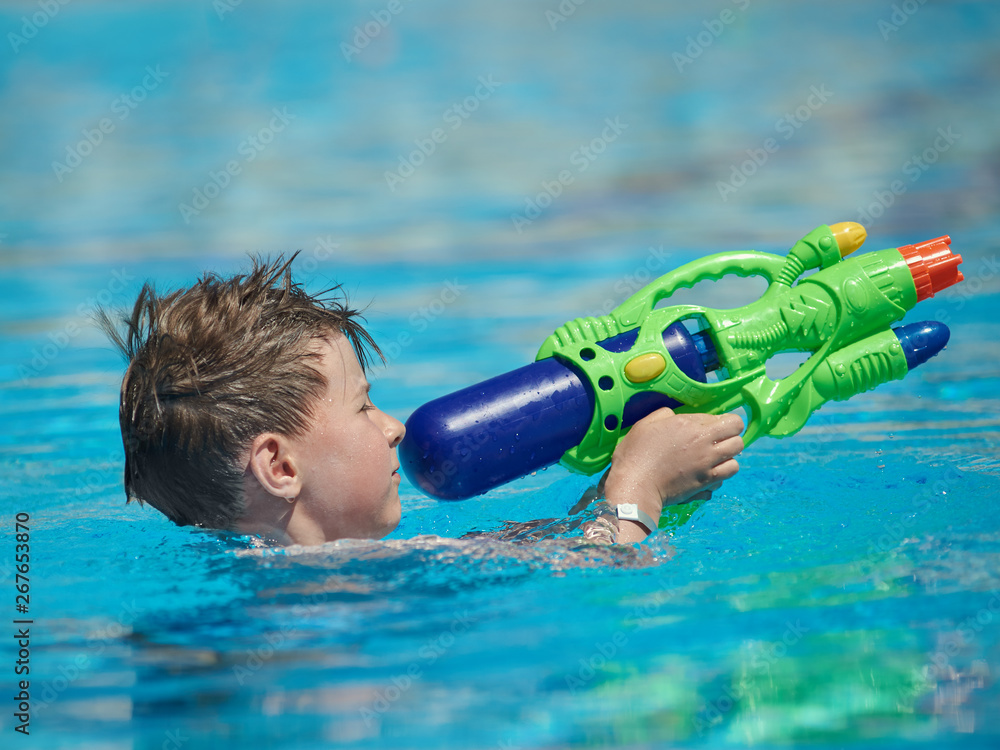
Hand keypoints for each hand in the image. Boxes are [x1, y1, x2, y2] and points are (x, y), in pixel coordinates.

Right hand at [603, 408, 743, 541]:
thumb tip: (675, 417)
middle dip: (730, 439)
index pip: (729, 421)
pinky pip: (724, 481)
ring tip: (712, 460)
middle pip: (739, 441)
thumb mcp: (645, 424)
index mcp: (693, 428)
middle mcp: (706, 448)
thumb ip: (664, 415)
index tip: (709, 426)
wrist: (635, 486)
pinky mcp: (704, 487)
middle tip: (716, 441)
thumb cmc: (636, 453)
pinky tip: (705, 475)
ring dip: (726, 460)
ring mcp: (707, 469)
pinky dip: (718, 478)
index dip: (722, 422)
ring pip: (736, 463)